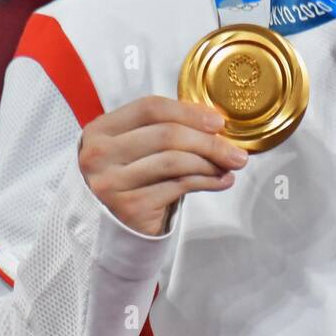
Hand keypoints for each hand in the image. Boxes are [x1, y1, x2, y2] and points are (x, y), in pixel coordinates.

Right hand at [79, 96, 248, 236]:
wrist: (113, 226)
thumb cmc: (132, 179)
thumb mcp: (137, 147)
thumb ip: (166, 129)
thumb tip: (213, 121)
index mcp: (101, 130)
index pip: (150, 108)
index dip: (189, 112)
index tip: (218, 122)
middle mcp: (99, 154)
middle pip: (166, 135)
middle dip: (209, 142)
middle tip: (236, 152)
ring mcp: (112, 182)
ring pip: (174, 161)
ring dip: (210, 163)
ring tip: (230, 167)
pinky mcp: (130, 207)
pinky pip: (178, 187)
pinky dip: (206, 182)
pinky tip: (221, 181)